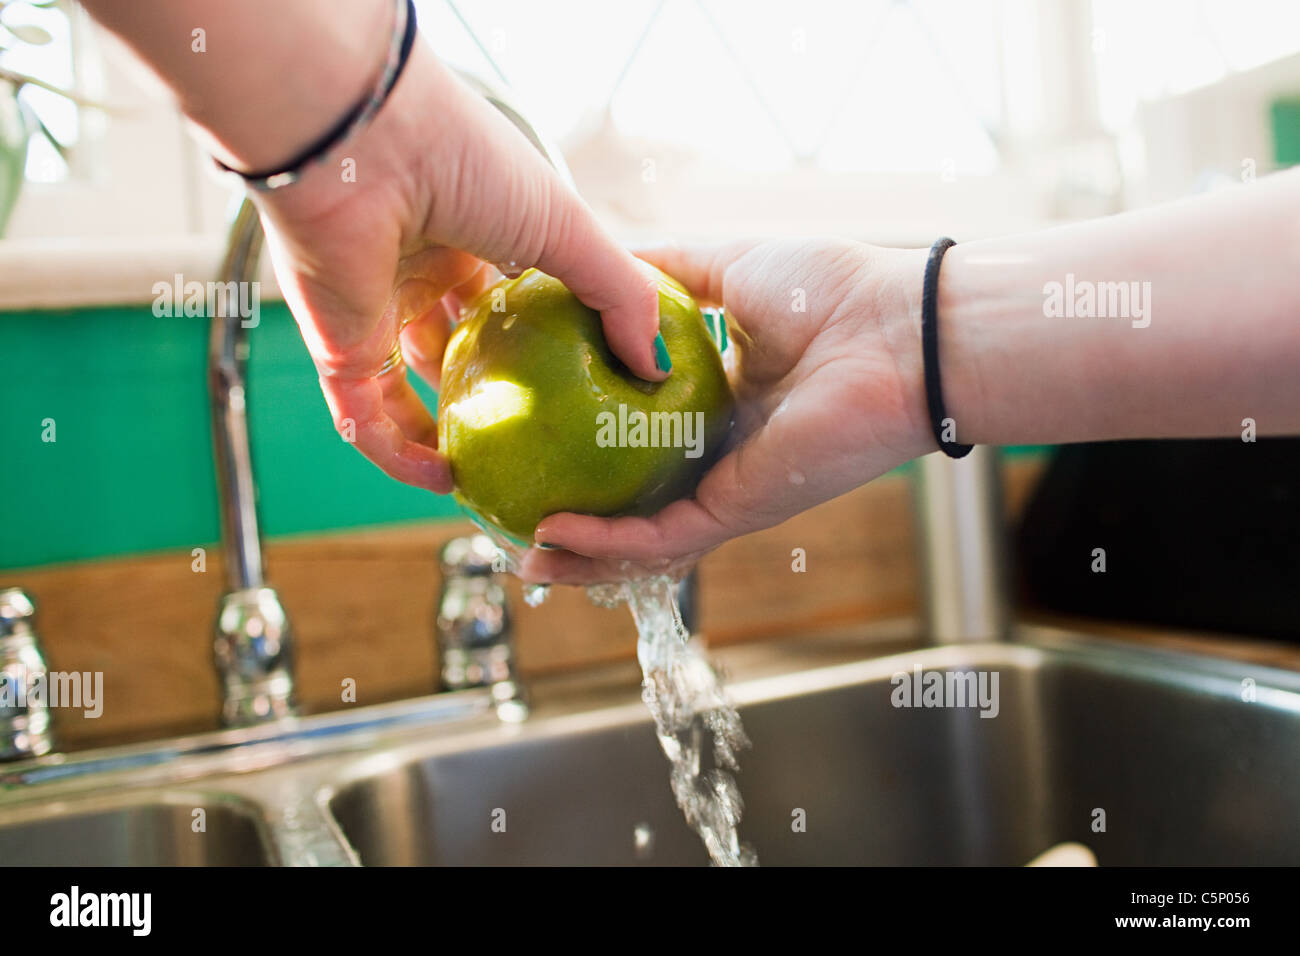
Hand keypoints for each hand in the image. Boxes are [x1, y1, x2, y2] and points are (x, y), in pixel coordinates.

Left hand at [250, 42, 662, 491]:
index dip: (540, 346)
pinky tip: (442, 480)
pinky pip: (369, 418)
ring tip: (490, 478)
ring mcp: (377, 312)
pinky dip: (400, 456)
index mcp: (472, 236)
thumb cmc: (468, 165)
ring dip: (446, 439)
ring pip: (410, 393)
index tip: (579, 392)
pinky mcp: (338, 346)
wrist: (362, 144)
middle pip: (459, 351)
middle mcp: (421, 274)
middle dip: (494, 397)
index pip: (507, 303)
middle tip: (536, 447)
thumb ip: (619, 295)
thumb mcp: (568, 228)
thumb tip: (657, 365)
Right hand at [519, 238, 936, 583]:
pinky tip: (556, 536)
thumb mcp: (725, 264)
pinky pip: (663, 538)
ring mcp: (729, 486)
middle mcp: (718, 452)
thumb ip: (662, 267)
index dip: (583, 443)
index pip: (637, 436)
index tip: (527, 434)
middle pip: (635, 500)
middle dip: (578, 520)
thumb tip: (598, 256)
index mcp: (716, 400)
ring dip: (583, 555)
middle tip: (513, 515)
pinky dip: (609, 544)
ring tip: (523, 555)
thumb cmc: (831, 289)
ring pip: (643, 540)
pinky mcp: (741, 508)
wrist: (897, 330)